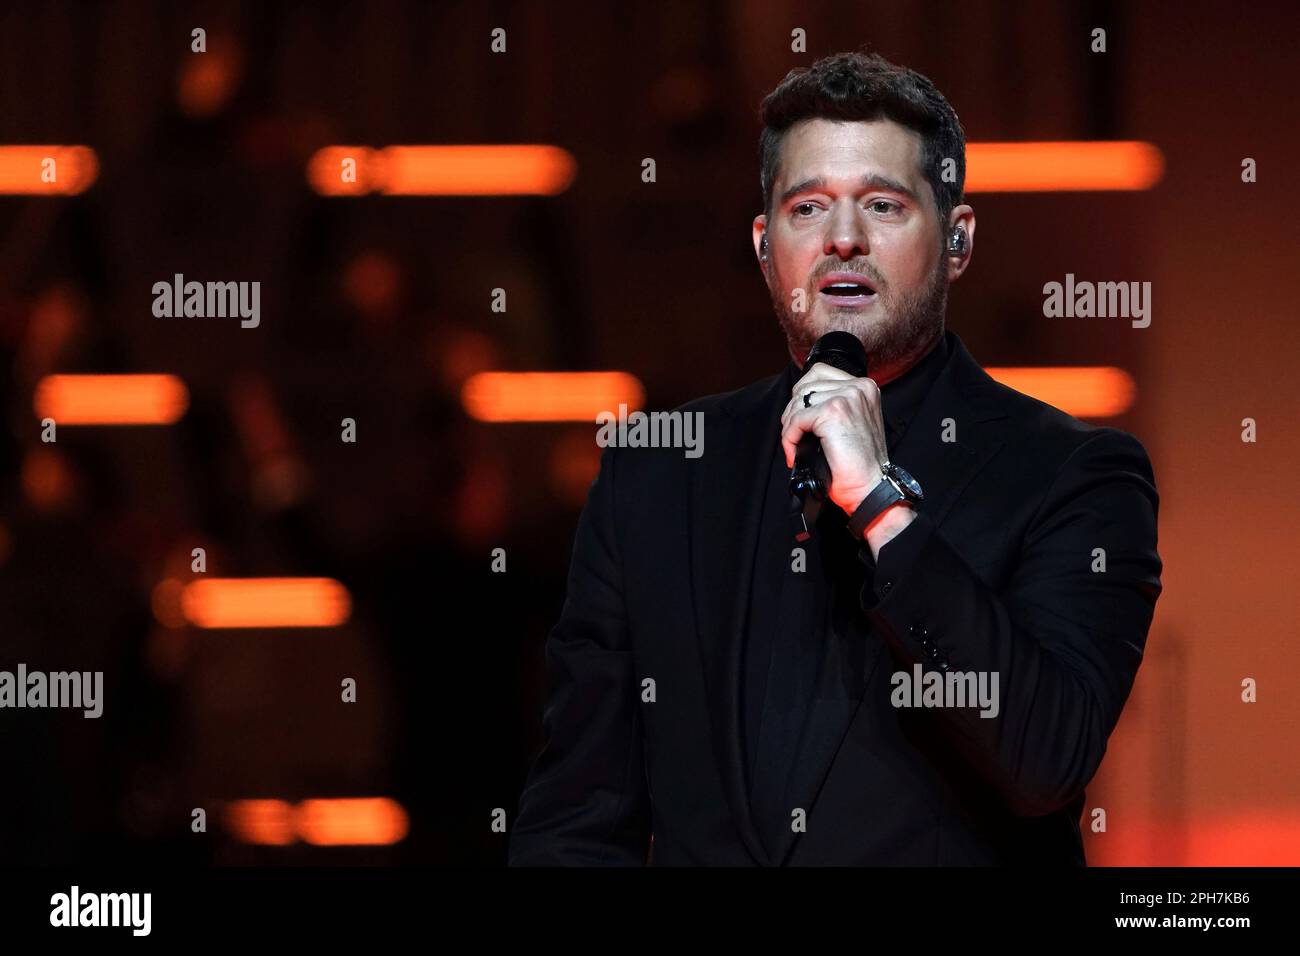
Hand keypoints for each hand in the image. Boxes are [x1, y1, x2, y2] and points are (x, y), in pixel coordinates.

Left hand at [779, 362, 887, 515]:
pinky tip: (795, 453)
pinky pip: (796, 419)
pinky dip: (789, 438)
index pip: (818, 372)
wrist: (870, 488)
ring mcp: (847, 397)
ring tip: (795, 445)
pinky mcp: (833, 412)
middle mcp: (859, 387)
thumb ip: (832, 405)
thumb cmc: (860, 465)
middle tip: (794, 436)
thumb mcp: (850, 425)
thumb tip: (799, 403)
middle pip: (805, 385)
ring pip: (798, 401)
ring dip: (790, 426)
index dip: (802, 397)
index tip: (800, 421)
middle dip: (793, 412)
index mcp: (865, 387)